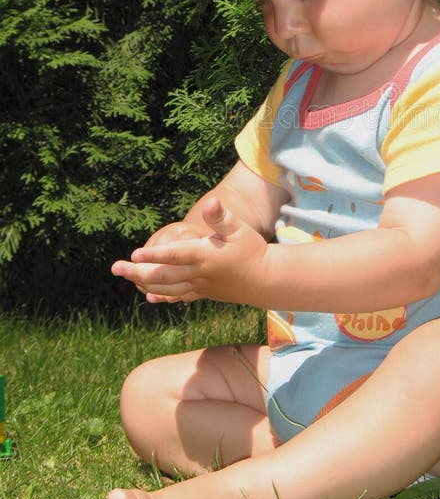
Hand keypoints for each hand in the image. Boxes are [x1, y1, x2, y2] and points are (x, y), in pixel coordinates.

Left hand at [111, 197, 267, 303]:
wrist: (265, 280)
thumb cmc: (252, 250)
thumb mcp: (239, 229)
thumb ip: (221, 217)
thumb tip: (211, 201)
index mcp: (205, 255)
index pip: (175, 255)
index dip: (154, 255)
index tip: (134, 254)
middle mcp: (199, 273)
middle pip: (163, 275)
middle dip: (137, 272)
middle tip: (115, 268)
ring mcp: (200, 286)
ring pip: (167, 287)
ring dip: (144, 283)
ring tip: (126, 278)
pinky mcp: (203, 294)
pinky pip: (179, 297)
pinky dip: (163, 296)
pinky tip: (149, 296)